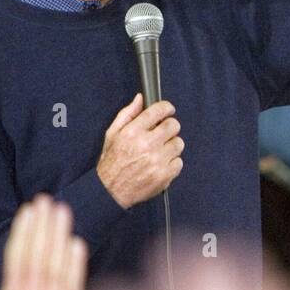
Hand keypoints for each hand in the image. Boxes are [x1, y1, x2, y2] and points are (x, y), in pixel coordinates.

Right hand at [0, 194, 87, 289]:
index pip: (15, 257)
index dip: (22, 231)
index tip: (28, 210)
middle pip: (35, 253)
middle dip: (41, 224)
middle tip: (47, 199)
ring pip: (55, 262)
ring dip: (59, 234)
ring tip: (63, 210)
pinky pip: (74, 281)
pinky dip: (75, 260)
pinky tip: (77, 241)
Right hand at [96, 93, 183, 207]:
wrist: (110, 191)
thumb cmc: (111, 161)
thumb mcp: (112, 134)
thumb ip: (127, 114)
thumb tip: (140, 98)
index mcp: (132, 132)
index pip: (158, 111)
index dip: (166, 108)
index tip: (168, 110)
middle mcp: (146, 144)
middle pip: (174, 125)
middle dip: (169, 127)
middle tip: (163, 133)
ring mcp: (156, 160)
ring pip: (178, 143)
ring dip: (171, 146)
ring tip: (159, 151)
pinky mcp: (164, 175)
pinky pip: (179, 162)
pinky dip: (172, 163)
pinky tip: (160, 164)